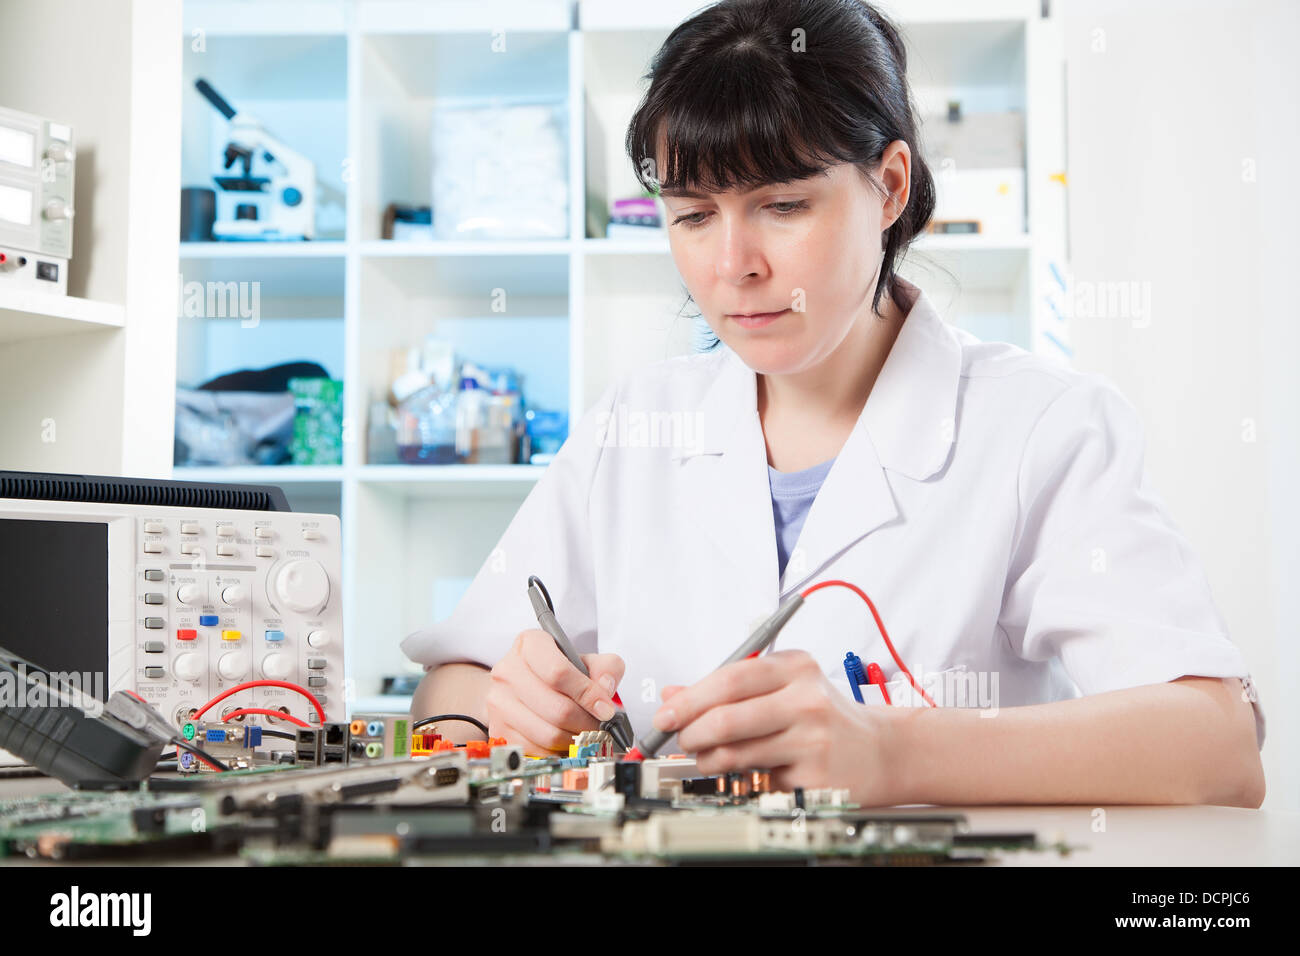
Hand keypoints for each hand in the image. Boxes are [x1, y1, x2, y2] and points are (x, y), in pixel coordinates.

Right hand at [487, 628, 624, 756]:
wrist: (520, 687)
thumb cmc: (557, 672)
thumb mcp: (585, 660)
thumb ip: (606, 667)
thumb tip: (605, 689)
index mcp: (529, 645)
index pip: (558, 672)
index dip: (587, 693)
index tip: (605, 708)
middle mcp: (508, 671)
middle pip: (557, 708)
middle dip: (586, 722)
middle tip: (599, 725)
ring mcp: (499, 702)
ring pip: (548, 734)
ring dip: (574, 739)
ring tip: (583, 732)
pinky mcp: (499, 729)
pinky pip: (537, 751)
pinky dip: (557, 750)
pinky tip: (564, 739)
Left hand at [653, 649, 897, 805]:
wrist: (883, 751)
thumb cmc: (826, 716)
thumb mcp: (785, 687)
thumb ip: (730, 689)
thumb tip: (672, 695)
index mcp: (797, 667)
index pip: (730, 677)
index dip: (690, 698)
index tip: (665, 714)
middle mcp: (807, 700)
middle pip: (728, 717)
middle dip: (690, 732)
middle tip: (679, 739)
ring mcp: (813, 740)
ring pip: (736, 753)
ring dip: (706, 760)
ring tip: (704, 758)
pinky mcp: (815, 777)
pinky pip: (757, 780)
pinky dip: (738, 778)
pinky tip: (742, 772)